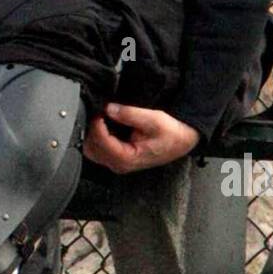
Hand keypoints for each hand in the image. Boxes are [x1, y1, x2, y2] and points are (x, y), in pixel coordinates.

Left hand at [83, 103, 199, 173]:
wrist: (181, 142)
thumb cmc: (171, 134)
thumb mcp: (154, 119)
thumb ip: (130, 114)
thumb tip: (109, 108)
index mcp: (127, 158)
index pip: (100, 142)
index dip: (97, 123)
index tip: (100, 109)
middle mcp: (119, 164)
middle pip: (91, 148)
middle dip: (92, 129)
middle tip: (100, 112)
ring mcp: (117, 163)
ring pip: (91, 150)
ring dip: (93, 133)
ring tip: (102, 117)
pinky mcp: (117, 158)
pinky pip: (98, 149)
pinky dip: (97, 136)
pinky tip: (105, 124)